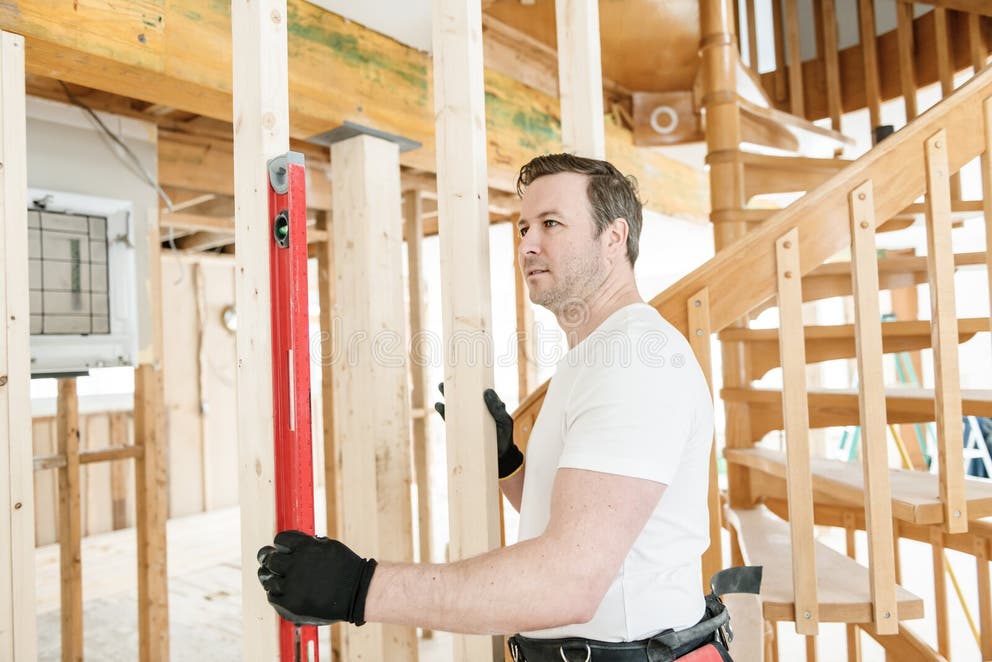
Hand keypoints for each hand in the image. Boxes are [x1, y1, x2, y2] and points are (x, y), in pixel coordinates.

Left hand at [257, 531, 376, 625]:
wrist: (359, 593)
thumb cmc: (346, 569)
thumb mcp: (329, 546)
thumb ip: (309, 544)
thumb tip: (291, 543)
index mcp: (306, 547)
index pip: (280, 539)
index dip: (280, 543)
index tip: (281, 547)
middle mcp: (296, 564)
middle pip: (269, 558)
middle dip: (268, 559)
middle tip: (268, 561)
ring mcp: (292, 586)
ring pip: (267, 579)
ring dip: (269, 577)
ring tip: (273, 577)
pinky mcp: (291, 604)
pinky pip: (272, 596)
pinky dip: (275, 593)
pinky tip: (282, 591)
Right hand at [434, 384, 523, 478]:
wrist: (500, 458)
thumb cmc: (504, 437)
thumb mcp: (504, 421)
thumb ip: (497, 408)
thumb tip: (487, 391)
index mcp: (487, 407)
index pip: (478, 392)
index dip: (471, 383)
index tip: (465, 372)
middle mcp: (476, 412)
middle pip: (464, 397)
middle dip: (456, 387)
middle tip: (448, 378)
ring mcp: (468, 421)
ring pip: (456, 406)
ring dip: (448, 397)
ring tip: (441, 388)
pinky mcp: (462, 431)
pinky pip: (451, 420)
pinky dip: (445, 413)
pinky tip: (439, 405)